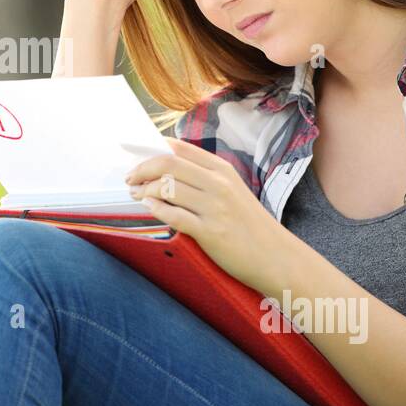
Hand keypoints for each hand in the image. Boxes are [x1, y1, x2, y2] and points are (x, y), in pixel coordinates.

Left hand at [124, 137, 284, 290]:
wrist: (276, 256)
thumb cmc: (248, 223)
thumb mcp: (232, 190)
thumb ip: (204, 176)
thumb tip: (166, 165)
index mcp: (222, 169)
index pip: (180, 149)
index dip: (152, 150)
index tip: (136, 157)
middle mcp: (219, 184)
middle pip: (169, 165)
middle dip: (142, 169)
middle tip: (130, 179)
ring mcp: (215, 208)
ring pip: (168, 188)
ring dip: (145, 190)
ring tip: (136, 195)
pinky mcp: (211, 232)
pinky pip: (175, 216)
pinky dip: (157, 210)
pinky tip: (149, 208)